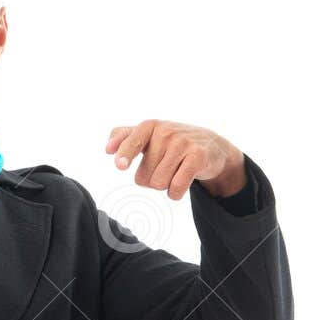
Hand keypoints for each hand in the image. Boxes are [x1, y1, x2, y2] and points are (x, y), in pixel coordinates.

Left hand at [106, 120, 244, 199]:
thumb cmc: (173, 142)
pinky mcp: (197, 157)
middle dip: (152, 179)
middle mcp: (165, 132)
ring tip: (175, 171)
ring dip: (165, 185)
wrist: (211, 146)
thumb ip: (125, 137)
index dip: (125, 154)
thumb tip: (108, 148)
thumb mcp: (150, 135)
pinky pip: (176, 187)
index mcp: (149, 126)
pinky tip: (182, 182)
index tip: (120, 165)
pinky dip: (176, 193)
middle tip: (166, 166)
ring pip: (158, 184)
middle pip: (143, 177)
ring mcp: (182, 143)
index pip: (132, 141)